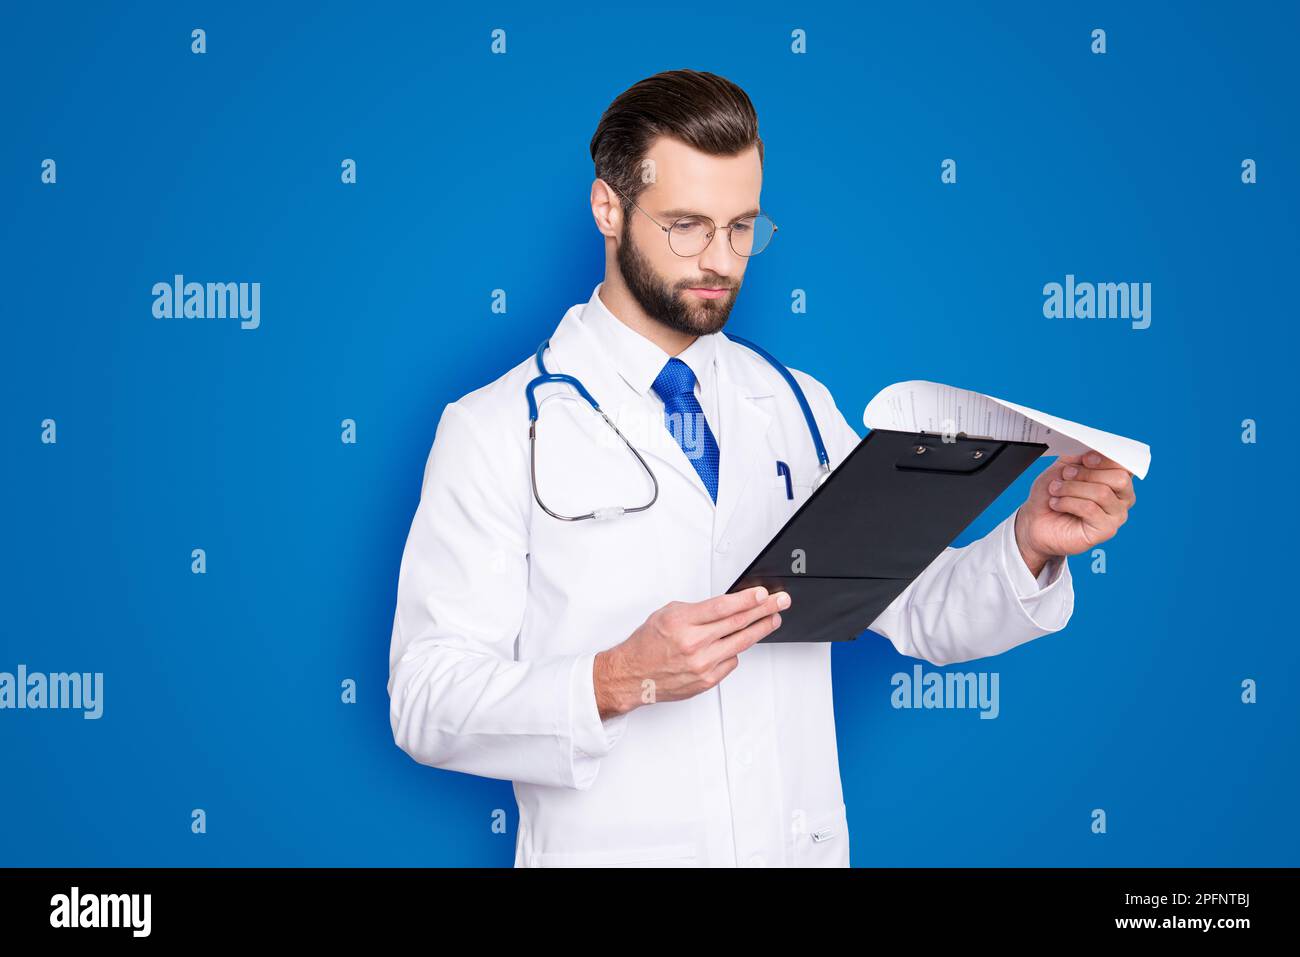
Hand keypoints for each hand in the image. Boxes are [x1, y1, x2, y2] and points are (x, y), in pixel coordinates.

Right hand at [594, 586, 789, 718]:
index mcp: (682, 622)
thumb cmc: (647, 644)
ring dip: (760, 629)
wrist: (633, 675)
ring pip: (740, 643)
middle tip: (780, 602)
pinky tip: (735, 644)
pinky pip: (731, 661)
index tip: (763, 594)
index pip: (722, 607)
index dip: (747, 599)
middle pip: (737, 623)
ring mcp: (702, 664)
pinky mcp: (706, 681)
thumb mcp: (667, 614)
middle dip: (763, 610)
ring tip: (773, 620)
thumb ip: (698, 611)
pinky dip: (734, 651)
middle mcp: (693, 644)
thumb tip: (728, 606)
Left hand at [1014, 450, 1136, 574]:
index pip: (1125, 466)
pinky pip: (1090, 509)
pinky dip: (1068, 502)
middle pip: (1119, 479)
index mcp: (1117, 480)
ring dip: (1072, 488)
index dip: (1107, 459)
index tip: (1085, 458)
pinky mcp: (1106, 530)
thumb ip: (1079, 456)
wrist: (1035, 520)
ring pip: (1102, 493)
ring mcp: (1117, 516)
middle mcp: (1123, 498)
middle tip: (1065, 474)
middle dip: (1087, 473)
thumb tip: (1091, 447)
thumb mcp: (1063, 467)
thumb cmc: (1052, 493)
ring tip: (1054, 490)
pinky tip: (1056, 504)